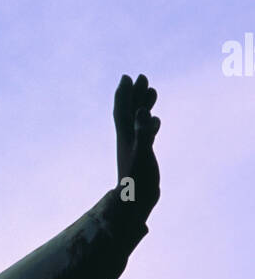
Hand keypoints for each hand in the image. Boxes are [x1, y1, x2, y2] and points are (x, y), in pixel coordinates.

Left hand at [114, 73, 160, 221]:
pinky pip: (145, 133)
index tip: (128, 77)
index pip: (122, 109)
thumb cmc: (137, 179)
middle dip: (135, 93)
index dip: (125, 93)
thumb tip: (142, 111)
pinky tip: (156, 121)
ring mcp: (134, 146)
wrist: (135, 202)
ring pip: (138, 120)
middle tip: (142, 77)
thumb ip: (143, 131)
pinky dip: (150, 123)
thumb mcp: (142, 152)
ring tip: (152, 92)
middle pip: (130, 110)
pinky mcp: (142, 155)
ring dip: (143, 105)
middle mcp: (128, 138)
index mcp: (125, 135)